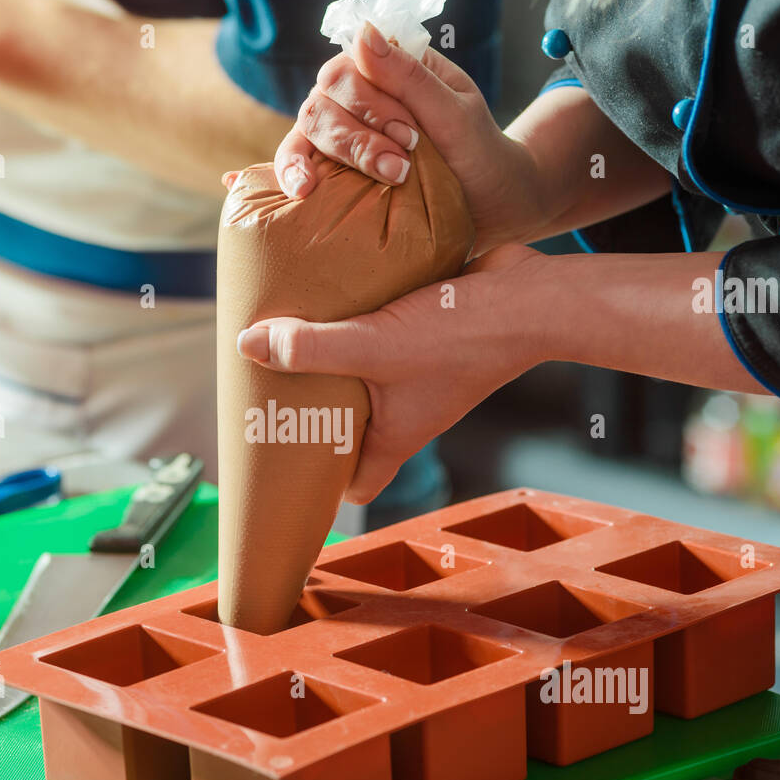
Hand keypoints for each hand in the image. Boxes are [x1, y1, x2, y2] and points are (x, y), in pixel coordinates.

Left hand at [235, 243, 548, 503]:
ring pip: (363, 377)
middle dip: (312, 409)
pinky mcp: (428, 334)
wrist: (532, 296)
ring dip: (330, 359)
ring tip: (286, 335)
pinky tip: (329, 295)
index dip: (322, 483)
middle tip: (269, 385)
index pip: (357, 484)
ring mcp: (419, 374)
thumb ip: (311, 347)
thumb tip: (247, 345)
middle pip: (350, 426)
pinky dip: (356, 322)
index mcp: (397, 436)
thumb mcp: (373, 346)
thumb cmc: (461, 337)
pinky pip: (381, 336)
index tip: (286, 460)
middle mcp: (408, 412)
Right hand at [273, 22, 543, 252]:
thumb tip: (364, 33)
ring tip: (387, 180)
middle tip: (402, 166)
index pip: (348, 70)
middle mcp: (355, 97)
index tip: (409, 136)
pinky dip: (290, 172)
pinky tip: (301, 189)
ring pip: (308, 130)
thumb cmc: (476, 150)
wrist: (489, 202)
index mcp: (386, 70)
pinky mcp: (334, 171)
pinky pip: (298, 162)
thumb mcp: (454, 111)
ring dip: (340, 157)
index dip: (370, 104)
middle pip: (322, 101)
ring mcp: (341, 133)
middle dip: (359, 137)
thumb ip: (409, 76)